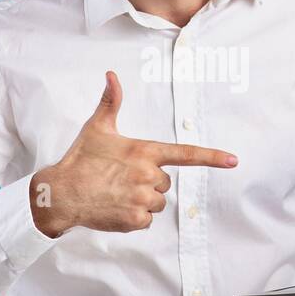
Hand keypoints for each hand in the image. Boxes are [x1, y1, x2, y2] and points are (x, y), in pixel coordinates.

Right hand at [29, 70, 238, 236]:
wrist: (61, 193)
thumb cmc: (80, 159)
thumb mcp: (97, 127)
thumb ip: (111, 102)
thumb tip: (111, 75)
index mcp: (145, 151)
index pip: (186, 154)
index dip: (212, 157)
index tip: (233, 161)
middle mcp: (148, 174)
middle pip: (165, 182)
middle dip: (148, 182)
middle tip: (121, 178)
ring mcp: (143, 199)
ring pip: (157, 202)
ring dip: (142, 201)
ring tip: (117, 193)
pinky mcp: (136, 219)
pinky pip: (147, 220)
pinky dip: (134, 218)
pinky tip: (115, 208)